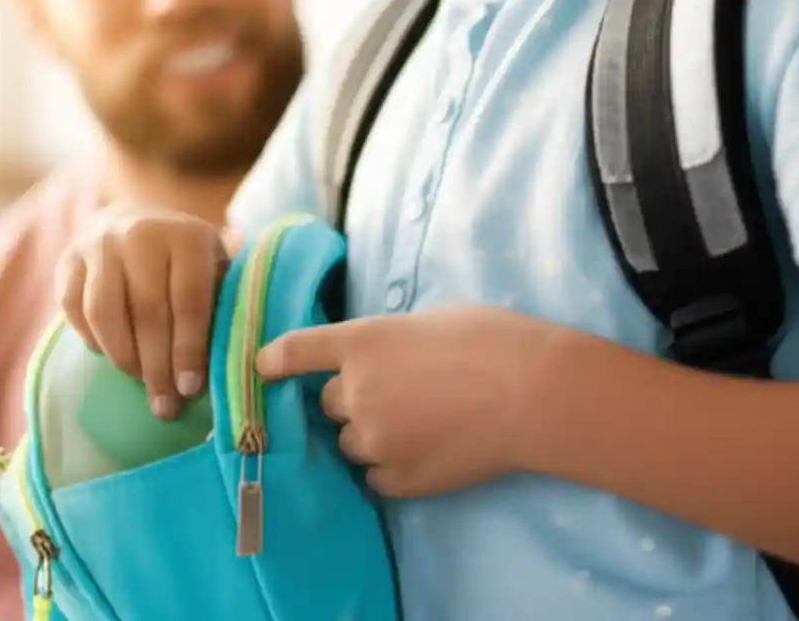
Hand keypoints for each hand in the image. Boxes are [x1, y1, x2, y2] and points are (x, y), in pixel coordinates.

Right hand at [56, 206, 228, 418]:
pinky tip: (111, 354)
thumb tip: (230, 361)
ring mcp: (99, 244)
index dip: (189, 349)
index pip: (188, 300)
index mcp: (186, 236)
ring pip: (104, 313)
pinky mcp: (67, 259)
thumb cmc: (185, 258)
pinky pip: (73, 309)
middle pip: (146, 312)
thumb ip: (222, 303)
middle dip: (156, 366)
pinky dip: (92, 339)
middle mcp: (140, 233)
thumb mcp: (214, 267)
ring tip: (139, 381)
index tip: (189, 389)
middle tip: (164, 405)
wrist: (135, 217)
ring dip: (122, 357)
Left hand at [256, 305, 568, 496]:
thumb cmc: (492, 340)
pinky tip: (427, 450)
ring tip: (420, 423)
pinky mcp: (399, 477)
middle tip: (397, 392)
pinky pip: (375, 477)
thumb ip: (387, 341)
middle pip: (328, 403)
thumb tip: (376, 357)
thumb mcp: (428, 320)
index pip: (292, 352)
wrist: (535, 393)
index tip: (263, 368)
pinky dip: (391, 467)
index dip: (272, 361)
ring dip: (370, 434)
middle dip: (351, 398)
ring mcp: (375, 439)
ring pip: (349, 443)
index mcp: (359, 343)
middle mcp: (355, 392)